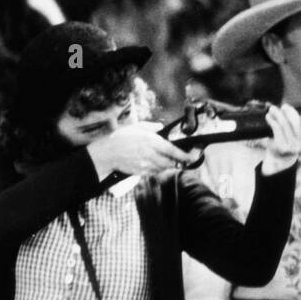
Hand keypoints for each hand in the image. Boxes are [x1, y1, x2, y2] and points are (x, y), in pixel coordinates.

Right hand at [87, 122, 201, 179]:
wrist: (108, 153)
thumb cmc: (121, 138)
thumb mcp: (136, 127)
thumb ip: (150, 127)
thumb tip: (160, 126)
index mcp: (151, 141)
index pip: (172, 151)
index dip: (184, 155)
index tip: (192, 157)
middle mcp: (150, 154)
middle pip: (171, 163)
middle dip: (178, 163)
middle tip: (183, 160)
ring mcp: (146, 165)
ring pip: (164, 169)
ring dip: (168, 166)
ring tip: (169, 161)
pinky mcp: (141, 172)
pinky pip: (155, 173)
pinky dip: (159, 170)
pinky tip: (156, 165)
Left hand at [260, 104, 300, 175]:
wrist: (284, 155)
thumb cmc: (297, 134)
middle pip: (297, 125)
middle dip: (290, 112)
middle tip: (284, 106)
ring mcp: (293, 148)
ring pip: (284, 125)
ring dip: (277, 114)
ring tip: (273, 108)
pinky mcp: (282, 148)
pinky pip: (276, 129)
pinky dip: (272, 121)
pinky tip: (269, 116)